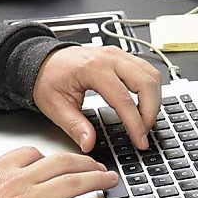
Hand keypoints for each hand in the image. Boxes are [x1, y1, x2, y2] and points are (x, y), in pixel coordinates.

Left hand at [32, 45, 162, 153]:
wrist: (42, 59)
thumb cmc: (48, 78)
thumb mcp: (54, 106)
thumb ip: (74, 126)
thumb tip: (89, 143)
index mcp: (92, 68)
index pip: (124, 99)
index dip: (136, 123)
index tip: (140, 141)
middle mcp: (109, 58)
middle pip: (146, 83)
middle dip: (151, 112)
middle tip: (144, 132)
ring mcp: (118, 54)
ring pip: (151, 74)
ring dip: (154, 99)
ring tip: (144, 121)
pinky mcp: (122, 57)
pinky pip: (147, 70)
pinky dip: (151, 89)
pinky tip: (144, 104)